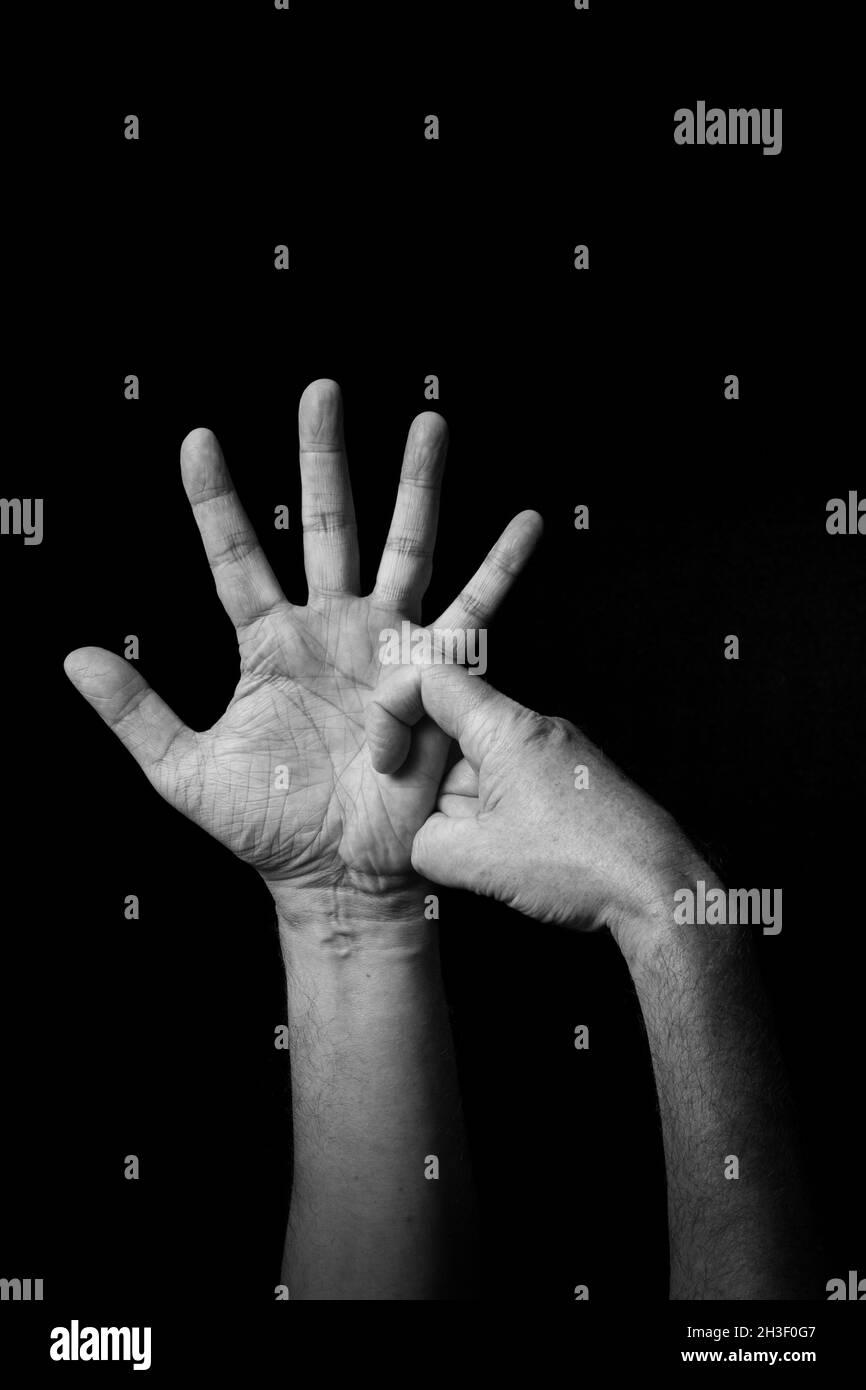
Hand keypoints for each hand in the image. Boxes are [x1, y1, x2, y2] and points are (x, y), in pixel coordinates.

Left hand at [64, 381, 540, 899]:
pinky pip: (474, 616)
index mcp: (270, 644)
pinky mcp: (433, 679)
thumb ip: (135, 712)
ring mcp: (386, 647)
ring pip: (405, 548)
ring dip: (416, 486)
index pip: (236, 556)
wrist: (335, 876)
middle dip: (322, 458)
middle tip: (320, 391)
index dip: (217, 500)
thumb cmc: (267, 827)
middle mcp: (332, 629)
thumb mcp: (185, 772)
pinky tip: (525, 523)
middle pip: (326, 525)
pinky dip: (500, 571)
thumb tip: (76, 655)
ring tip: (428, 423)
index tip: (197, 440)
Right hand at [368, 662, 703, 947]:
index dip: (392, 714)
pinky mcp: (576, 783)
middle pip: (454, 736)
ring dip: (467, 810)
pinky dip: (497, 818)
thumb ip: (424, 842)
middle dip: (435, 786)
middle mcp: (537, 729)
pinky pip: (515, 787)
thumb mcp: (478, 862)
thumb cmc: (582, 865)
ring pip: (483, 768)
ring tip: (489, 857)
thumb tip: (419, 839)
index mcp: (508, 729)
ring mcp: (560, 755)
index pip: (431, 680)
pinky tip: (515, 859)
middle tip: (440, 834)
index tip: (388, 766)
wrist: (661, 888)